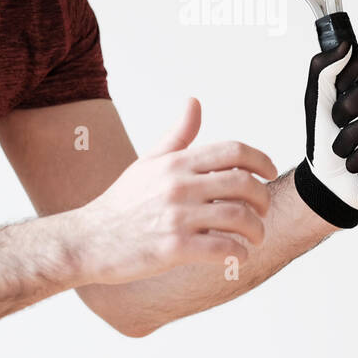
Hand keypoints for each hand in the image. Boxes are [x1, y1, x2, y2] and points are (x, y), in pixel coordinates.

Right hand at [68, 97, 276, 285]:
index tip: (269, 173)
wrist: (88, 240)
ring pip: (239, 218)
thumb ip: (178, 135)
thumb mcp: (149, 162)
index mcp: (176, 163)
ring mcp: (177, 217)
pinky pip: (222, 248)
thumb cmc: (122, 203)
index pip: (233, 151)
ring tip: (255, 237)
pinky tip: (238, 255)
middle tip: (263, 210)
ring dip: (257, 229)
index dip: (261, 160)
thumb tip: (194, 102)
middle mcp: (179, 185)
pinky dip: (239, 253)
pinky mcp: (174, 248)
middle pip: (244, 184)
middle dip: (263, 199)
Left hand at [296, 39, 357, 227]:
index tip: (338, 87)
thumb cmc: (323, 137)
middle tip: (336, 122)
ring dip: (353, 136)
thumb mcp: (315, 100)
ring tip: (342, 150)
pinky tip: (356, 164)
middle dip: (350, 106)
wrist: (328, 179)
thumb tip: (345, 45)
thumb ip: (323, 68)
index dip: (357, 65)